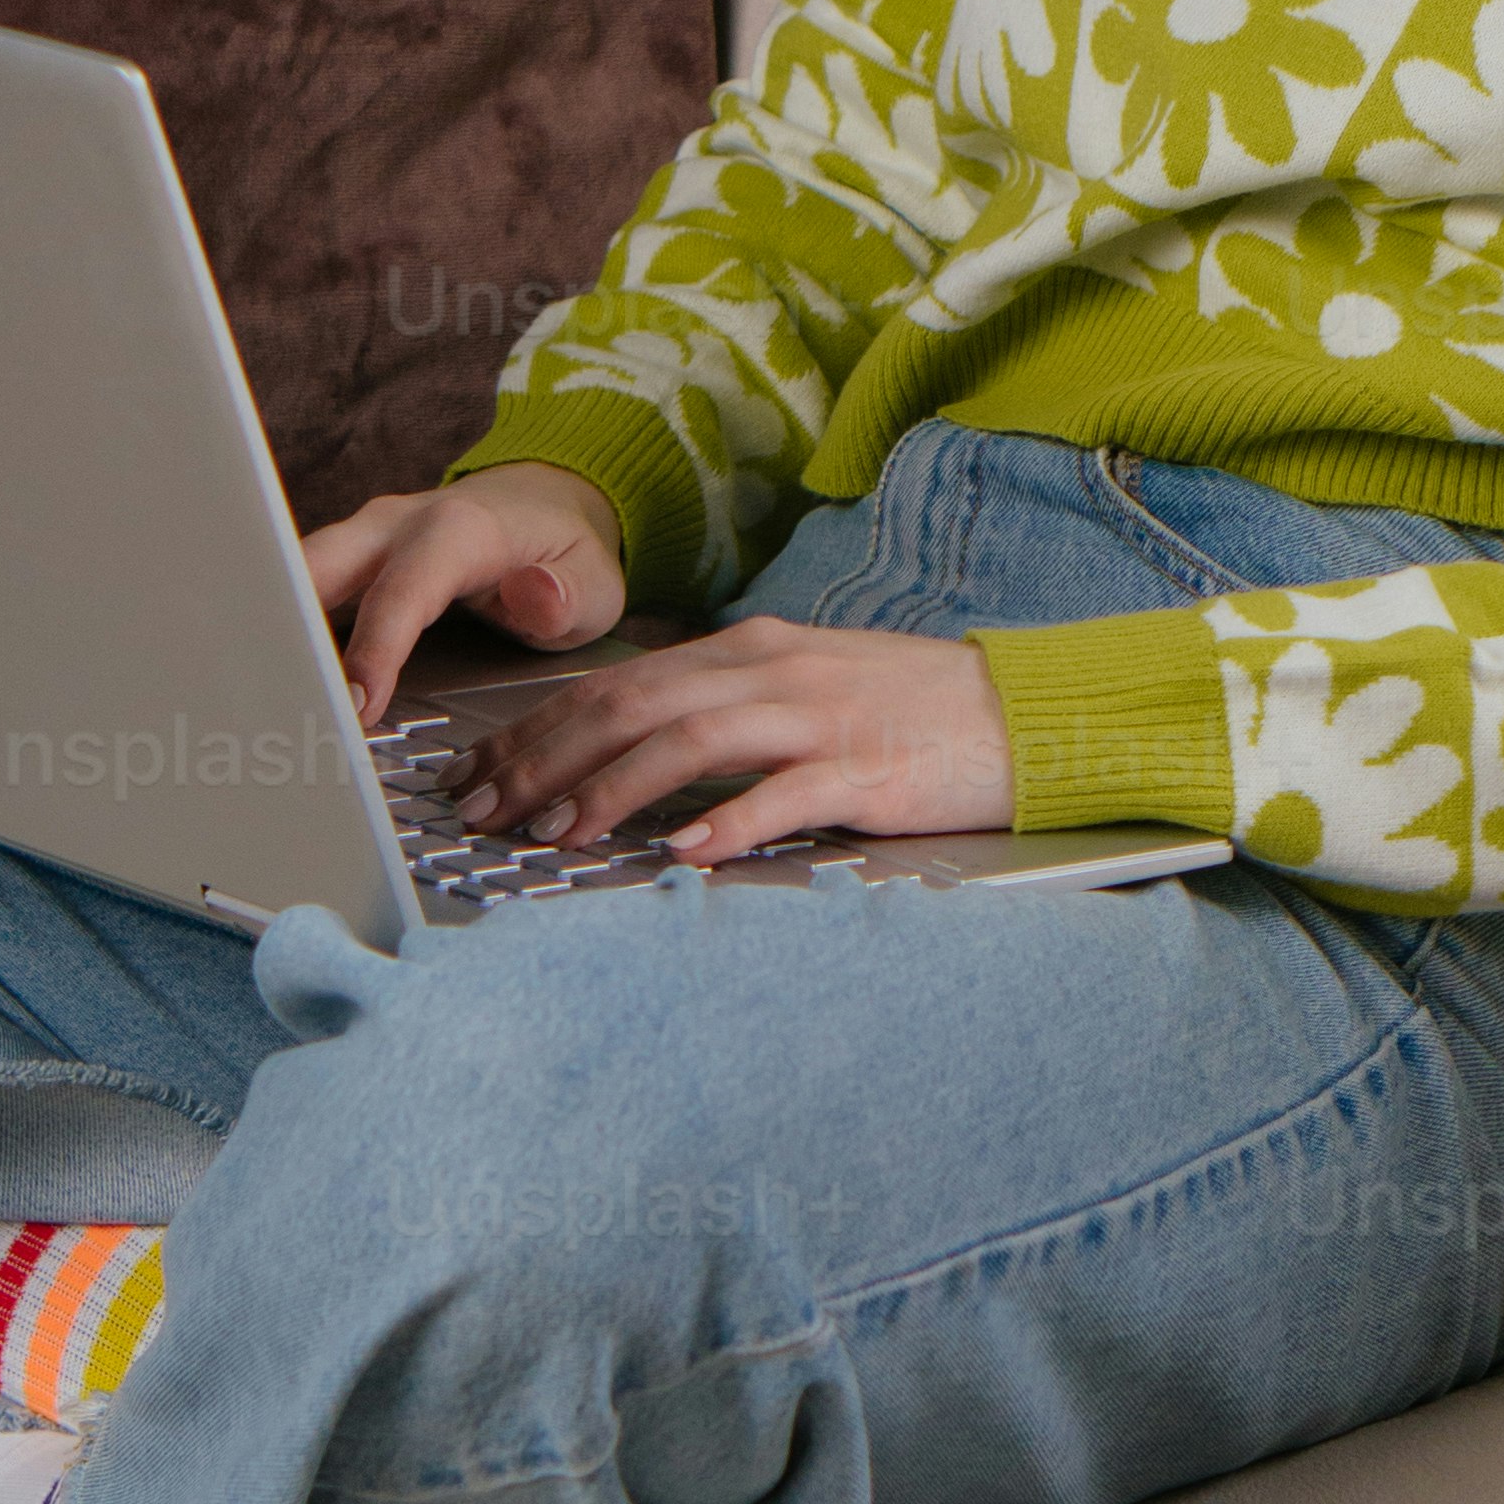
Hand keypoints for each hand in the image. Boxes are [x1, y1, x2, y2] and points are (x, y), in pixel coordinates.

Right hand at [303, 462, 627, 729]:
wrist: (548, 502)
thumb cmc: (567, 551)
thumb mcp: (595, 582)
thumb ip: (568, 596)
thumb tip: (533, 593)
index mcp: (458, 529)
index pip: (403, 589)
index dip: (376, 647)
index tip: (356, 705)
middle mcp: (396, 525)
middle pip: (316, 565)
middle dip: (284, 626)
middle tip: (272, 702)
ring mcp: (364, 539)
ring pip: (295, 575)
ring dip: (271, 631)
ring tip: (253, 701)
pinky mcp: (349, 559)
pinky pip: (302, 591)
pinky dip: (283, 633)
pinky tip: (271, 684)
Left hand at [449, 613, 1013, 870]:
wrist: (1024, 713)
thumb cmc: (909, 711)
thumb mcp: (804, 690)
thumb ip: (723, 711)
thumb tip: (629, 754)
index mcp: (751, 651)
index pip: (619, 683)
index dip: (538, 729)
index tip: (480, 774)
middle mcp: (773, 672)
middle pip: (634, 704)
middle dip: (547, 759)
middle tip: (486, 811)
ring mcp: (820, 717)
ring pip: (692, 738)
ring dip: (614, 788)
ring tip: (561, 834)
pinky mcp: (866, 768)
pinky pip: (785, 793)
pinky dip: (727, 821)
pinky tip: (683, 852)